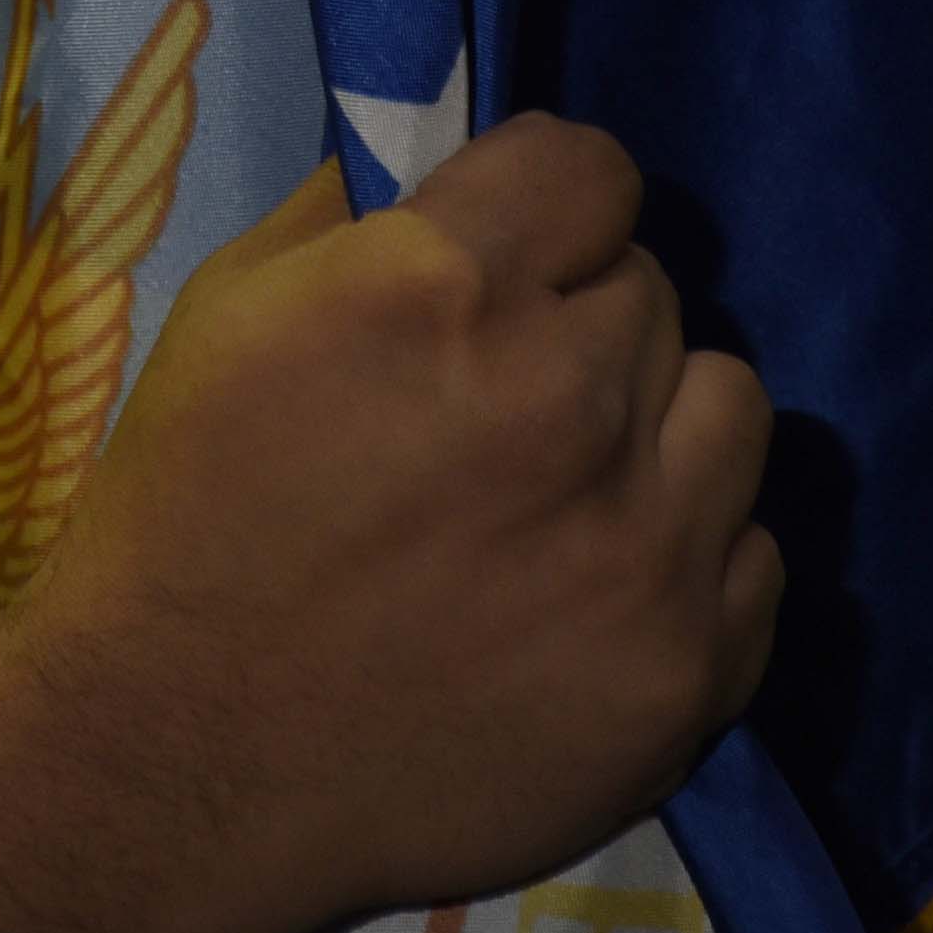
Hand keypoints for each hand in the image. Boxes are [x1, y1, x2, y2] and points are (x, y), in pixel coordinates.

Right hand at [0, 115, 778, 932]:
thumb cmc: (183, 519)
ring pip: (730, 405)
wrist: (175, 764)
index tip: (507, 263)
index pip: (589, 167)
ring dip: (657, 432)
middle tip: (499, 405)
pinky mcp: (685, 668)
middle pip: (650, 292)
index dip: (542, 210)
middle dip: (578, 327)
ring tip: (569, 493)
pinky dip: (686, 564)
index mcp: (440, 289)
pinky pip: (757, 555)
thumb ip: (356, 219)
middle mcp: (564, 397)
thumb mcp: (226, 314)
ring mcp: (642, 543)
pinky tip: (590, 594)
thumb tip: (455, 176)